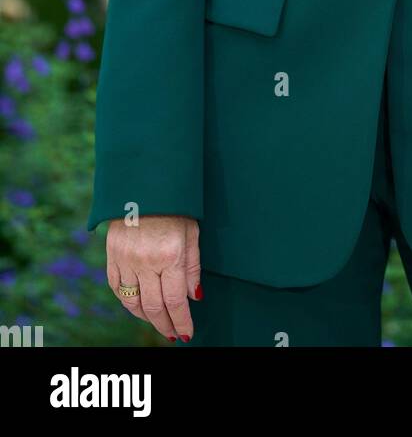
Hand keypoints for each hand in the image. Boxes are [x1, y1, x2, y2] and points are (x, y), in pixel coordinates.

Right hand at [105, 215, 200, 341]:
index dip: (181, 321)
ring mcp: (126, 260)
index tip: (187, 332)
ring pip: (133, 302)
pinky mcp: (111, 255)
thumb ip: (192, 266)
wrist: (143, 183)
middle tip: (173, 334)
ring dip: (146, 317)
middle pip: (154, 307)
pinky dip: (127, 302)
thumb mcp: (192, 232)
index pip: (175, 301)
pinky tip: (137, 307)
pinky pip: (116, 288)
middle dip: (165, 325)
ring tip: (158, 322)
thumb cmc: (174, 205)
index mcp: (170, 255)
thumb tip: (193, 297)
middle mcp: (146, 261)